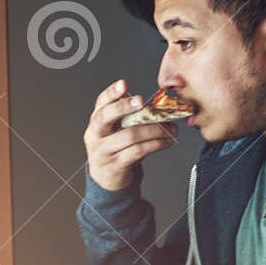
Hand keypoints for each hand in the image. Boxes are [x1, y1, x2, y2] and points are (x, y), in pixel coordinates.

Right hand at [85, 78, 177, 192]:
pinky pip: (138, 151)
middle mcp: (96, 135)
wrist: (108, 179)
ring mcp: (104, 151)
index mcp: (97, 122)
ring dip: (153, 130)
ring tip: (169, 128)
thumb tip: (158, 107)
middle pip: (105, 117)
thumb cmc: (116, 150)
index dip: (112, 93)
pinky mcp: (115, 165)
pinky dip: (156, 144)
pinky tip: (166, 141)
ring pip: (129, 136)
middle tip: (142, 102)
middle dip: (124, 107)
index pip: (101, 103)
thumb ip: (130, 119)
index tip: (124, 84)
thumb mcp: (118, 132)